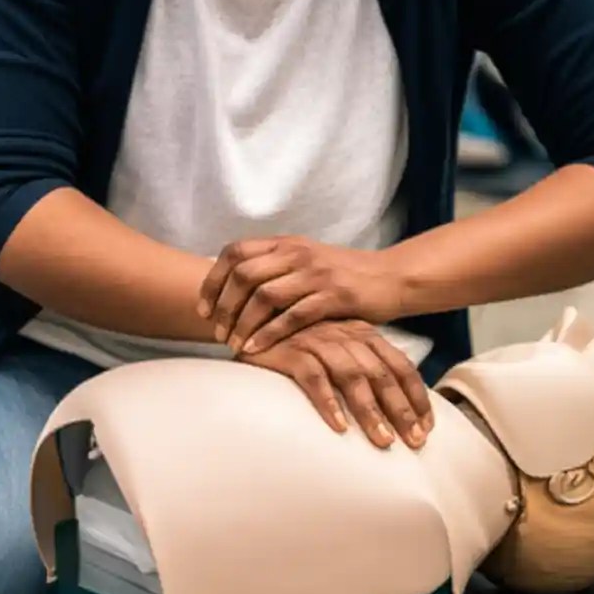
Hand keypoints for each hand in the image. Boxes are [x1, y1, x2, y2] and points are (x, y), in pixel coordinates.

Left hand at [198, 236, 405, 354]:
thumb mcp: (305, 263)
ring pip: (265, 295)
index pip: (235, 252)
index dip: (213, 279)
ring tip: (233, 344)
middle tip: (216, 332)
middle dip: (223, 305)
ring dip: (243, 322)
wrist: (390, 278)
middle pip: (244, 274)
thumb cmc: (342, 276)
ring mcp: (316, 273)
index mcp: (285, 244)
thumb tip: (230, 289)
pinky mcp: (334, 295)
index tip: (202, 308)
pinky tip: (256, 349)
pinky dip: (269, 334)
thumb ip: (273, 269)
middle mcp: (297, 253)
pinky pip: (292, 316)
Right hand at [237, 320, 433, 448]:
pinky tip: (338, 427)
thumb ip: (362, 366)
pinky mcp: (289, 350)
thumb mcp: (337, 348)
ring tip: (383, 441)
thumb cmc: (298, 342)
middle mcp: (345, 334)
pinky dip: (327, 402)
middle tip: (414, 442)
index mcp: (362, 333)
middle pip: (382, 374)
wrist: (250, 318)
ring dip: (370, 411)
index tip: (427, 428)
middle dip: (402, 409)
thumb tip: (394, 405)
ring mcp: (317, 341)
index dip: (417, 397)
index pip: (400, 365)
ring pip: (352, 377)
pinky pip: (313, 377)